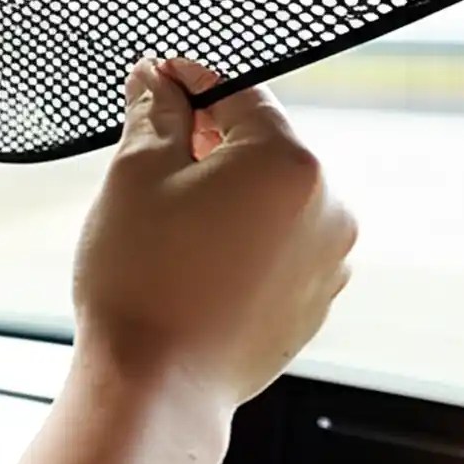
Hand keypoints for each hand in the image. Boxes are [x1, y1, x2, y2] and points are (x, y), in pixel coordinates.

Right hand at [73, 57, 355, 406]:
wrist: (154, 385)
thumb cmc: (142, 281)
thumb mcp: (135, 174)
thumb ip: (155, 113)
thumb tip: (156, 79)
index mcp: (289, 164)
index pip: (239, 92)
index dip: (187, 80)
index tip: (153, 78)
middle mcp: (328, 208)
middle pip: (260, 145)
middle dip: (204, 139)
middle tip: (146, 146)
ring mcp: (326, 260)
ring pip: (268, 197)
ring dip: (221, 188)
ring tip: (163, 212)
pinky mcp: (311, 300)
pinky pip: (275, 244)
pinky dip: (237, 234)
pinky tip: (188, 253)